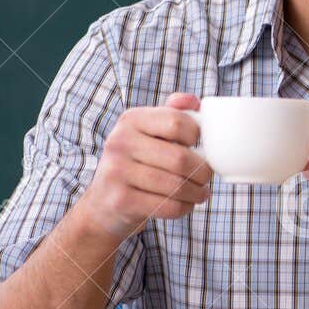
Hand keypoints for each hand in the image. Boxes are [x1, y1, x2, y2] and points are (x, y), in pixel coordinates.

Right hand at [74, 93, 211, 241]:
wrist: (102, 205)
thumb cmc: (135, 163)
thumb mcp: (147, 132)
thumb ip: (172, 113)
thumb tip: (195, 101)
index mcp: (131, 120)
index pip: (177, 122)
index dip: (197, 136)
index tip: (200, 146)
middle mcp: (120, 142)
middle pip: (180, 158)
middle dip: (203, 171)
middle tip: (207, 177)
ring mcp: (117, 172)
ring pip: (176, 185)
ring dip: (197, 192)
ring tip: (201, 192)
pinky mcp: (121, 200)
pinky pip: (167, 205)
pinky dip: (185, 207)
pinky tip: (186, 204)